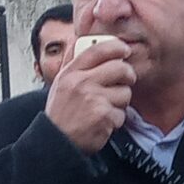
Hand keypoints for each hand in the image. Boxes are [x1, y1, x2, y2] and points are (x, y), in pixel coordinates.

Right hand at [48, 36, 132, 153]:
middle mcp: (82, 83)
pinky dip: (115, 120)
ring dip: (120, 102)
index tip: (124, 50)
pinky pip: (122, 114)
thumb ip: (75, 63)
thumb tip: (88, 42)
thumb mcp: (61, 83)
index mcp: (71, 73)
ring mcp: (94, 100)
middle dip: (128, 75)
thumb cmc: (61, 112)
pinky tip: (102, 123)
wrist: (56, 141)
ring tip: (106, 108)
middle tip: (125, 80)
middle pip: (120, 68)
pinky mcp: (104, 117)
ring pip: (125, 92)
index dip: (116, 47)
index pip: (98, 50)